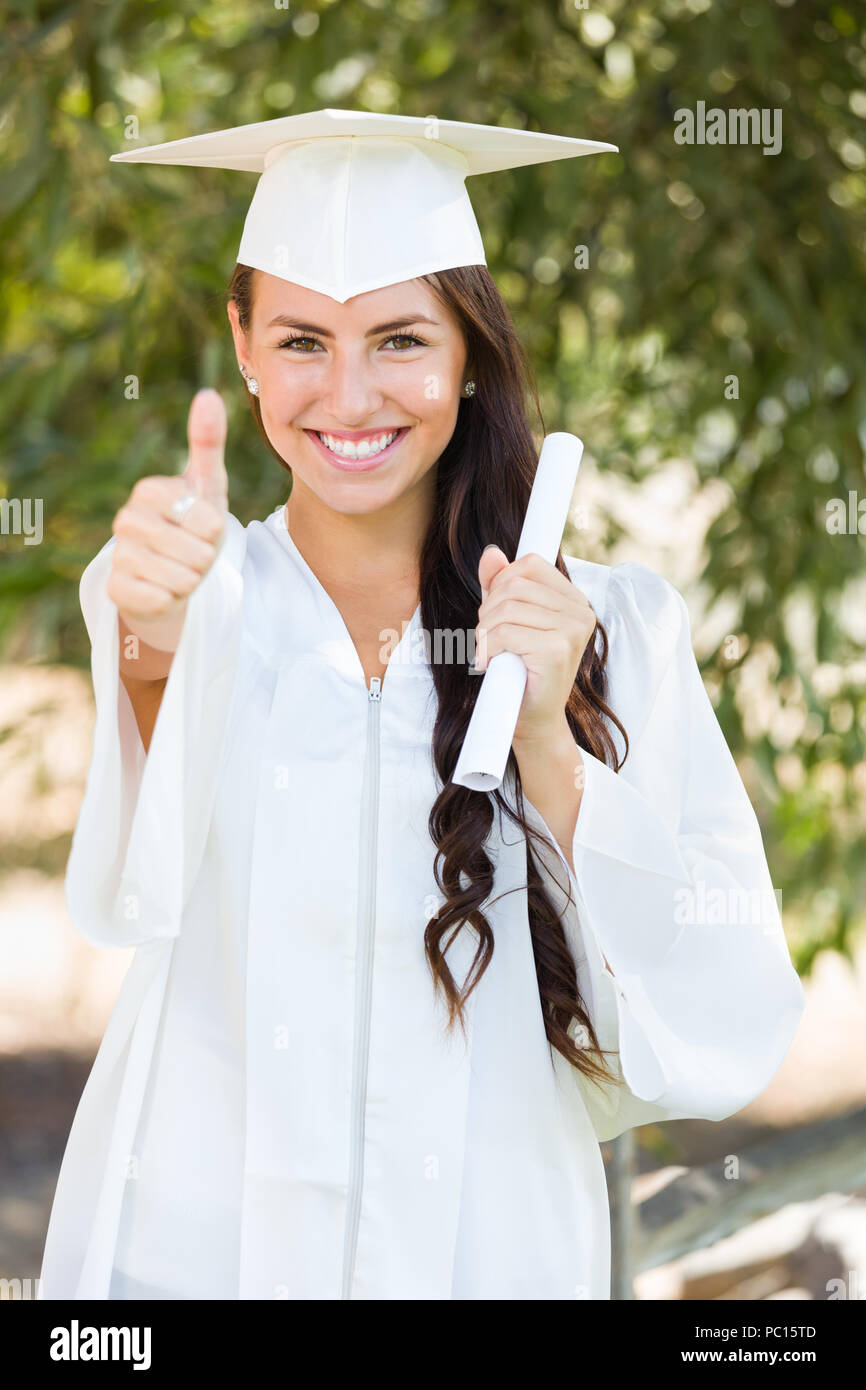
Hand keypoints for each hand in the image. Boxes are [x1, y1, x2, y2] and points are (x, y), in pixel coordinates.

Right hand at [107, 389, 228, 653]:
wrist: (176, 576)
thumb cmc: (195, 528)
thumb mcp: (208, 487)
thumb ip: (208, 442)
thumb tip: (209, 394)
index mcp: (148, 491)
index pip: (205, 519)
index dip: (214, 530)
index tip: (203, 528)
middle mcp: (126, 520)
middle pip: (194, 551)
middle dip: (205, 560)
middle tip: (193, 555)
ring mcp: (117, 555)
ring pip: (179, 579)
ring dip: (190, 581)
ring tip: (181, 572)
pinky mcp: (114, 590)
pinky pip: (158, 600)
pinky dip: (170, 600)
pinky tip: (163, 591)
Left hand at [474, 546, 597, 744]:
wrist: (532, 722)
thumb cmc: (520, 671)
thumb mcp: (508, 621)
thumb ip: (501, 586)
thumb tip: (491, 552)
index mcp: (574, 600)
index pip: (530, 564)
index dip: (502, 582)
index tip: (495, 611)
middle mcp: (580, 612)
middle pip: (514, 584)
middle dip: (488, 610)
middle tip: (488, 639)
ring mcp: (573, 630)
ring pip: (506, 609)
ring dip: (485, 633)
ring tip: (489, 653)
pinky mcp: (557, 650)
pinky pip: (505, 633)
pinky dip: (487, 649)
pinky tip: (490, 664)